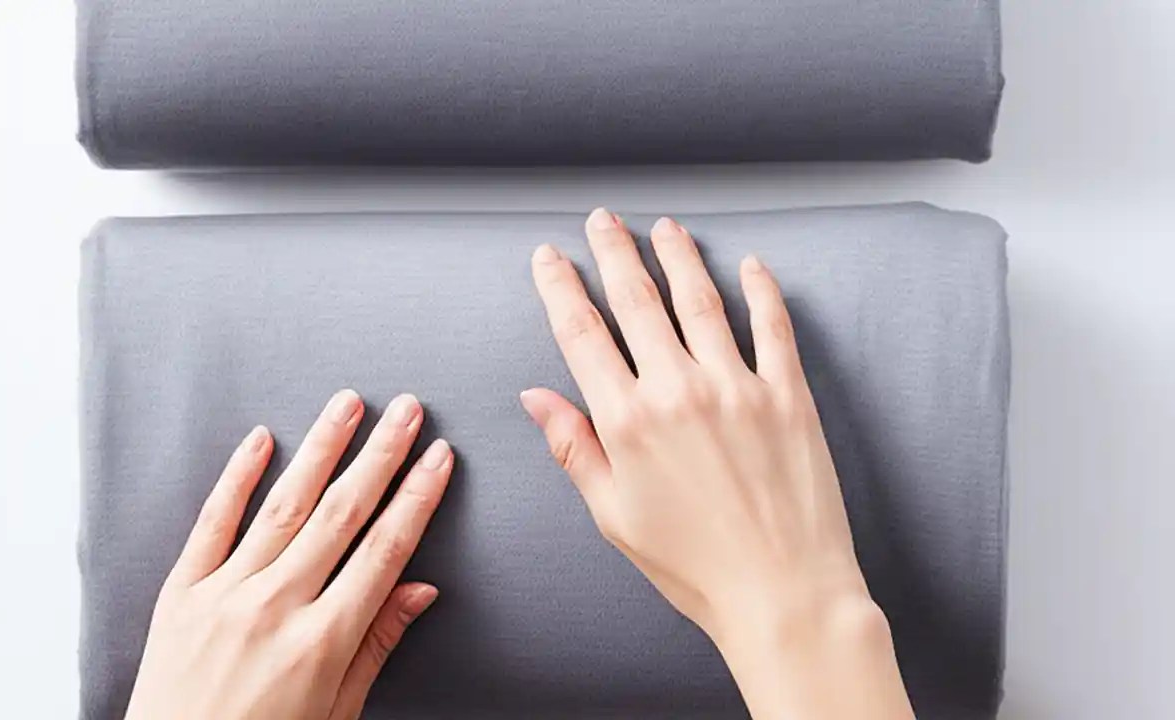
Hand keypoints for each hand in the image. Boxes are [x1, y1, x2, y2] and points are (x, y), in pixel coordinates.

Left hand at [126, 391, 451, 719]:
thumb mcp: (337, 711)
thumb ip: (376, 644)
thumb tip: (420, 590)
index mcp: (321, 641)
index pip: (384, 550)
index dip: (417, 498)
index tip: (439, 459)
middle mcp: (274, 607)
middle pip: (341, 514)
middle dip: (381, 455)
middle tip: (407, 411)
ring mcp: (224, 595)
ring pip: (284, 504)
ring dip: (321, 448)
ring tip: (348, 405)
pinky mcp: (180, 592)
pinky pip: (212, 521)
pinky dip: (237, 476)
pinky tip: (260, 439)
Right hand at [522, 209, 913, 719]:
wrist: (782, 593)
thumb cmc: (693, 566)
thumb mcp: (614, 515)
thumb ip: (574, 448)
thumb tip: (536, 397)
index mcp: (627, 421)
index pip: (582, 333)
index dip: (560, 287)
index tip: (549, 256)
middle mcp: (678, 390)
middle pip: (637, 300)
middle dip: (613, 252)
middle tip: (602, 219)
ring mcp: (737, 386)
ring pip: (700, 299)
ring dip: (678, 256)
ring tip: (663, 227)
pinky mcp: (788, 395)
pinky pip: (773, 326)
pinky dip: (761, 289)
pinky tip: (750, 263)